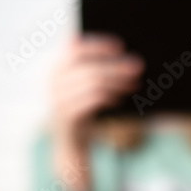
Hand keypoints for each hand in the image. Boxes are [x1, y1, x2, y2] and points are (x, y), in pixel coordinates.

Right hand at [49, 35, 143, 190]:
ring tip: (134, 83)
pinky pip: (93, 100)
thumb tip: (121, 58)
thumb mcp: (79, 87)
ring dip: (117, 82)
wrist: (67, 144)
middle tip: (138, 66)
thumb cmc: (79, 111)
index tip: (120, 46)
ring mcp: (58, 99)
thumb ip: (90, 70)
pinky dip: (109, 96)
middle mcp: (53, 82)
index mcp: (54, 68)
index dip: (98, 46)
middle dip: (116, 66)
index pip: (75, 48)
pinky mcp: (68, 116)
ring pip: (94, 83)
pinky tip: (120, 98)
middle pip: (89, 66)